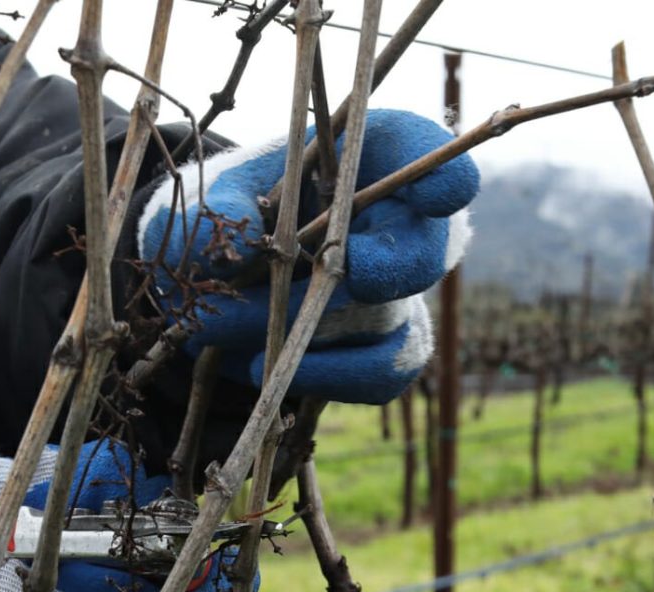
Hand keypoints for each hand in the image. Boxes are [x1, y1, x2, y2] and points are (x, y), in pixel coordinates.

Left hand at [136, 109, 478, 403]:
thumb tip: (227, 242)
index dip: (443, 174)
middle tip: (353, 272)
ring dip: (317, 329)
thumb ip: (216, 207)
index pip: (423, 152)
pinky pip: (383, 371)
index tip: (438, 194)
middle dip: (393, 264)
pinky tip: (267, 372)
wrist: (216, 279)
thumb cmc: (228, 212)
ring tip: (236, 331)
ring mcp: (397, 290)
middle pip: (429, 246)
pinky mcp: (383, 346)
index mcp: (367, 157)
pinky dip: (330, 377)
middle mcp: (398, 221)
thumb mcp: (210, 194)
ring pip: (391, 316)